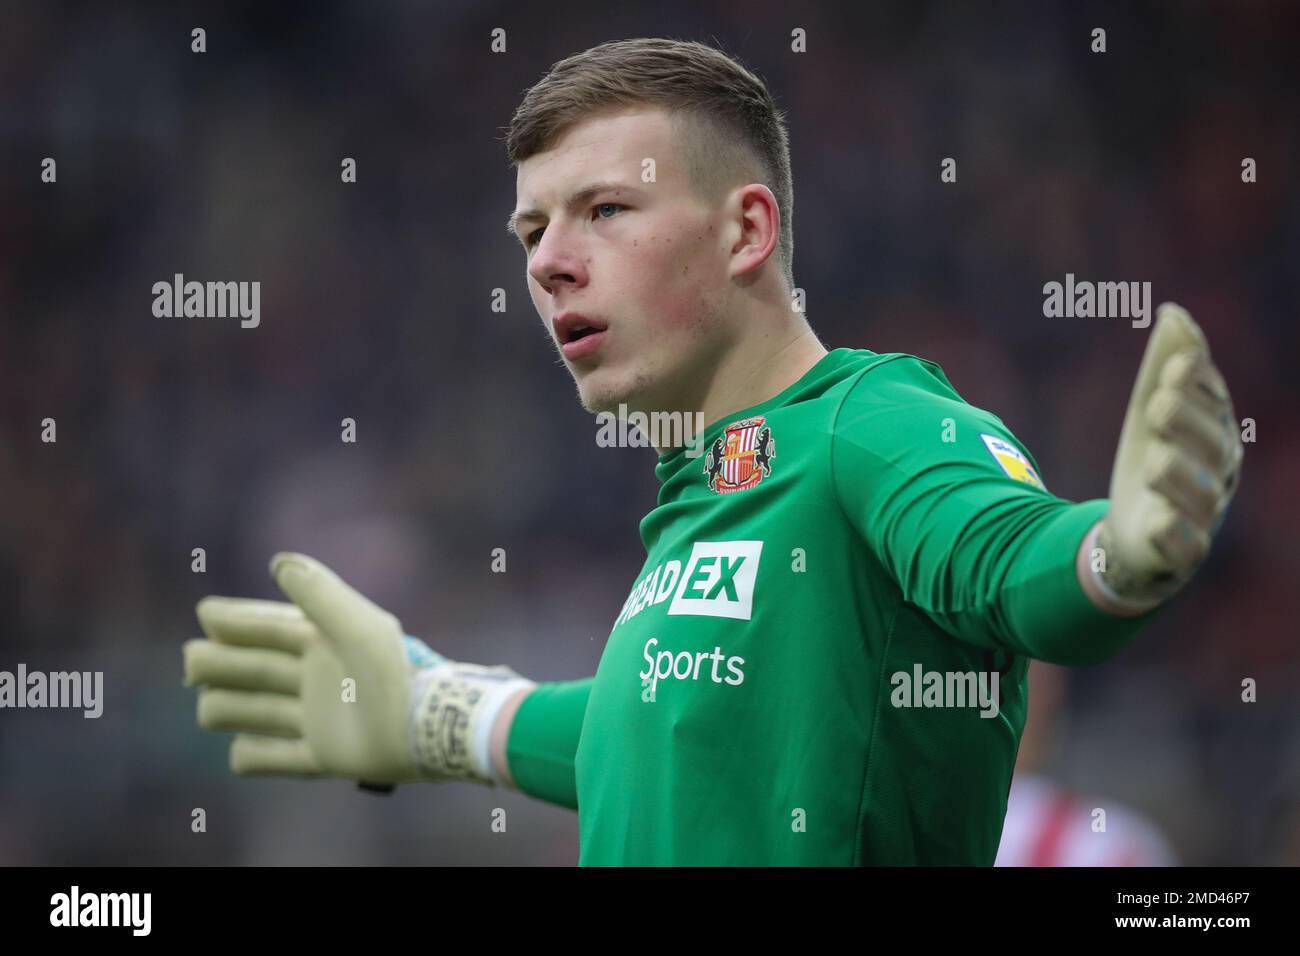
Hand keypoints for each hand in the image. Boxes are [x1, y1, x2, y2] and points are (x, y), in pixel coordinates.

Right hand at [184, 553, 533, 784]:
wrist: (429, 726)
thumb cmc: (392, 669)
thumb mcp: (356, 624)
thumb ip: (318, 593)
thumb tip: (278, 563)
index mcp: (324, 642)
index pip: (268, 626)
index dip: (235, 619)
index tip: (205, 613)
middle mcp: (317, 679)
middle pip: (252, 670)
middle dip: (218, 664)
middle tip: (194, 664)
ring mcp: (319, 719)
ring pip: (255, 713)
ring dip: (227, 709)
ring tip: (209, 708)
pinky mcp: (326, 758)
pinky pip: (278, 760)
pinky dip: (254, 757)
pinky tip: (238, 753)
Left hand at [1093, 303, 1243, 610]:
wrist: (1137, 531)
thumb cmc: (1156, 457)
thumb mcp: (1153, 413)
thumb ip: (1165, 367)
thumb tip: (1173, 311)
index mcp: (1216, 434)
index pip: (1214, 405)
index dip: (1198, 384)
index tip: (1174, 364)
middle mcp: (1218, 475)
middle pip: (1214, 447)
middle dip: (1188, 423)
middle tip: (1158, 404)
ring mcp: (1201, 516)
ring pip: (1200, 497)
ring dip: (1178, 475)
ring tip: (1153, 459)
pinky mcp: (1180, 553)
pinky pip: (1184, 546)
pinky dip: (1174, 534)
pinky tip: (1160, 521)